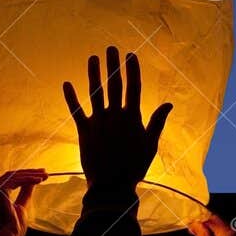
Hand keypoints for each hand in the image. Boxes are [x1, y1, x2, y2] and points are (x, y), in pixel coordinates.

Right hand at [0, 170, 44, 235]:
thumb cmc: (11, 230)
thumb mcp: (20, 207)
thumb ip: (24, 192)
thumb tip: (31, 181)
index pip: (8, 180)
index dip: (25, 176)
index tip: (40, 174)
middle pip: (10, 175)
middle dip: (29, 173)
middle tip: (44, 172)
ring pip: (13, 176)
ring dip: (30, 175)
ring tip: (44, 176)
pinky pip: (15, 181)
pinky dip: (28, 179)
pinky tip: (38, 180)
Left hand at [61, 48, 171, 201]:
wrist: (111, 187)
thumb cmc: (134, 166)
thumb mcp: (151, 143)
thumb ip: (157, 121)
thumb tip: (169, 104)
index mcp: (131, 116)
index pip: (133, 86)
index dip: (132, 69)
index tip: (131, 54)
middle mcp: (114, 115)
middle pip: (114, 84)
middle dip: (113, 65)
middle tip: (111, 48)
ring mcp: (98, 122)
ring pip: (95, 93)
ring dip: (93, 74)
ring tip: (93, 58)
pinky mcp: (84, 132)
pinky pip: (76, 111)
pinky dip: (71, 98)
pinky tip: (66, 84)